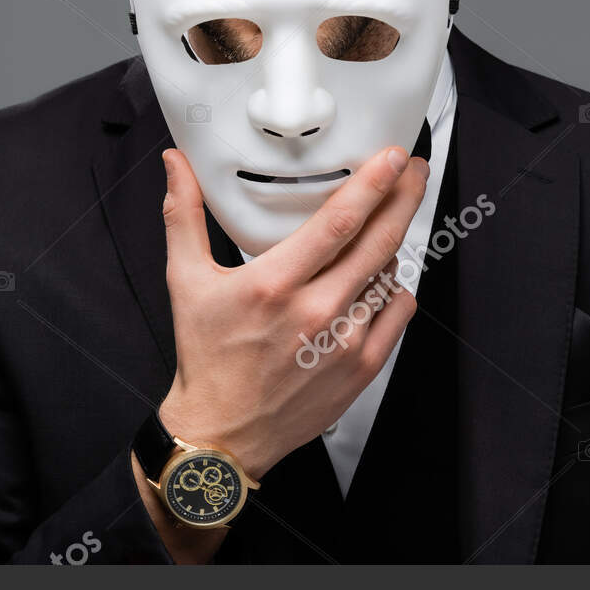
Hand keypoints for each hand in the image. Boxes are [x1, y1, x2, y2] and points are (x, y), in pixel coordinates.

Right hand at [155, 144, 428, 480]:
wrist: (223, 431)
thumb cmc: (206, 357)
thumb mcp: (186, 280)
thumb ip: (184, 215)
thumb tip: (176, 165)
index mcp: (273, 284)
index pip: (339, 222)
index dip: (373, 184)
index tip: (391, 157)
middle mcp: (315, 311)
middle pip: (379, 240)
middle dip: (403, 196)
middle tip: (412, 169)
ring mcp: (345, 341)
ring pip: (389, 273)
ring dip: (389, 243)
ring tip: (379, 227)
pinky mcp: (363, 366)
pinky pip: (398, 310)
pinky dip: (393, 287)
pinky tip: (376, 279)